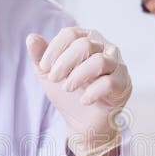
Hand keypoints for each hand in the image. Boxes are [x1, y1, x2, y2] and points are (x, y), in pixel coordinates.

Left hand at [27, 28, 131, 155]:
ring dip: (79, 76)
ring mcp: (117, 64)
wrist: (82, 121)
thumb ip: (39, 56)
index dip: (55, 50)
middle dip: (65, 63)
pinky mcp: (123, 83)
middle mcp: (104, 47)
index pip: (71, 34)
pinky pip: (110, 82)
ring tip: (68, 88)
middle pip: (85, 45)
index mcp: (85, 39)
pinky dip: (93, 92)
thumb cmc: (68, 92)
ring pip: (100, 61)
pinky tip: (84, 100)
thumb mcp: (48, 74)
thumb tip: (31, 38)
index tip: (44, 68)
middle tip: (54, 79)